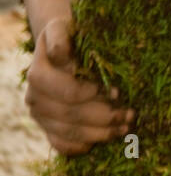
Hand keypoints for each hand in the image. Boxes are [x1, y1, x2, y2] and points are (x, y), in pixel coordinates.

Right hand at [25, 17, 133, 155]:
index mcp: (38, 74)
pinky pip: (63, 145)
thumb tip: (61, 56)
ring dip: (101, 133)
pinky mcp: (48, 129)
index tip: (115, 91)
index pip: (67, 92)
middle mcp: (35, 99)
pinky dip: (83, 146)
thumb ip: (61, 39)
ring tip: (125, 127)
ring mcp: (41, 117)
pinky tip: (103, 139)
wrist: (62, 52)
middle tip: (130, 114)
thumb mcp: (64, 29)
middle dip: (105, 116)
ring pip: (70, 133)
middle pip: (71, 115)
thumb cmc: (69, 37)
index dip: (92, 94)